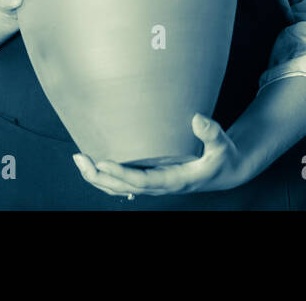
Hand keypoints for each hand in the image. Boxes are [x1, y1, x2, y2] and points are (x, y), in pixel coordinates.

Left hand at [72, 114, 254, 198]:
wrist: (226, 171)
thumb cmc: (223, 158)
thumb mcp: (222, 146)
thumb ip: (212, 133)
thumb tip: (196, 118)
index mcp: (175, 180)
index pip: (142, 182)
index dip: (121, 174)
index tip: (103, 162)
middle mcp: (160, 185)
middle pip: (122, 188)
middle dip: (98, 176)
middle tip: (80, 158)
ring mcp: (154, 183)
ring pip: (119, 188)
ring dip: (97, 177)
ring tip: (80, 159)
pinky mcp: (152, 178)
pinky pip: (124, 183)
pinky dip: (107, 176)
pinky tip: (97, 162)